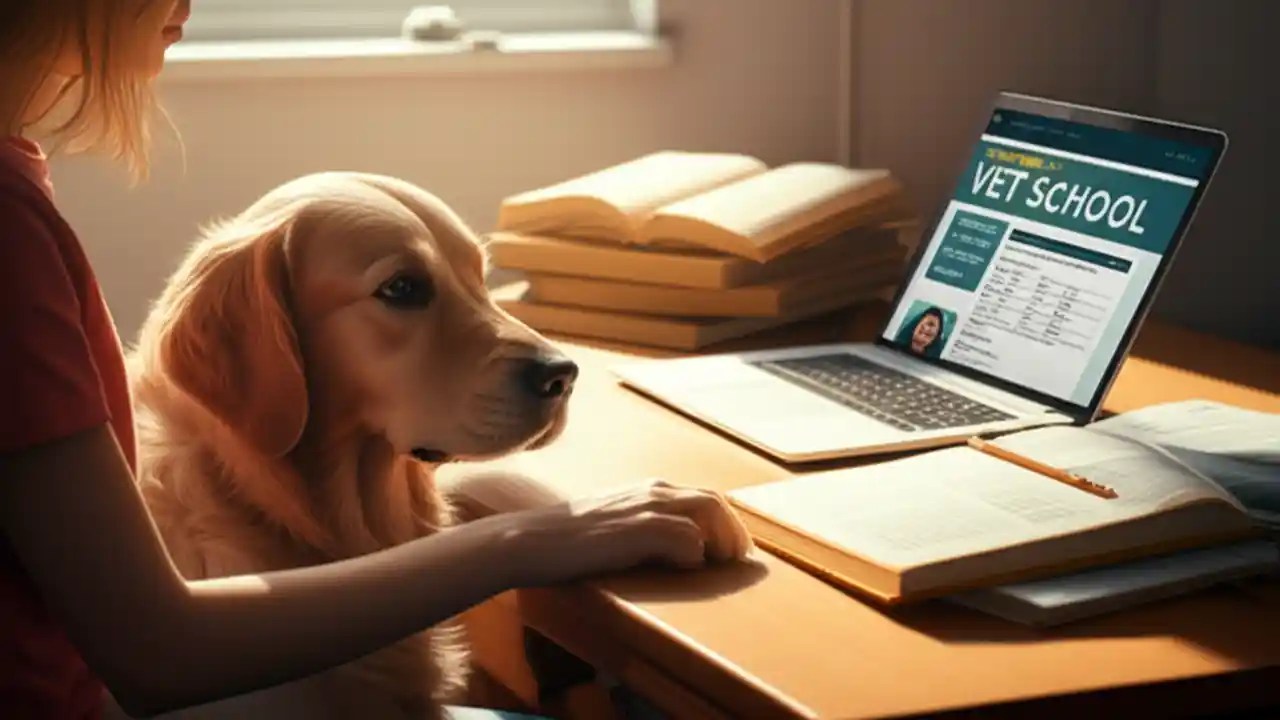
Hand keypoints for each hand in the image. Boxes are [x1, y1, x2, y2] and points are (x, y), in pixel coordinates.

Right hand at [498, 479, 754, 586]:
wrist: (530, 540)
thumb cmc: (566, 540)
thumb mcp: (611, 525)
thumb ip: (640, 529)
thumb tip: (670, 551)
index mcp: (647, 489)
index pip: (703, 497)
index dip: (724, 522)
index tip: (728, 551)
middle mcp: (652, 491)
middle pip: (714, 500)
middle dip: (732, 530)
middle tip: (736, 560)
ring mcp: (645, 507)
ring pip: (709, 510)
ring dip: (722, 539)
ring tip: (721, 564)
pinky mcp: (637, 529)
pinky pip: (686, 536)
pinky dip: (694, 552)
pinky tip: (686, 568)